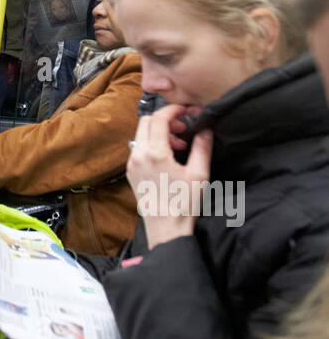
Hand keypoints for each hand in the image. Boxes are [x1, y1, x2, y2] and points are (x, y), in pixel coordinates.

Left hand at [126, 104, 213, 247]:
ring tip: (179, 145)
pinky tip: (168, 156)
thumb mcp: (199, 174)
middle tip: (184, 129)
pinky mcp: (131, 172)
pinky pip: (139, 148)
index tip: (187, 111)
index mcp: (154, 153)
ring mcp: (132, 164)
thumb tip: (206, 128)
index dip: (174, 110)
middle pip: (146, 121)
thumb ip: (203, 146)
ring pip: (141, 134)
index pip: (159, 118)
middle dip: (166, 120)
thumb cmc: (183, 204)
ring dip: (159, 132)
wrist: (166, 229)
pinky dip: (152, 144)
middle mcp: (138, 155)